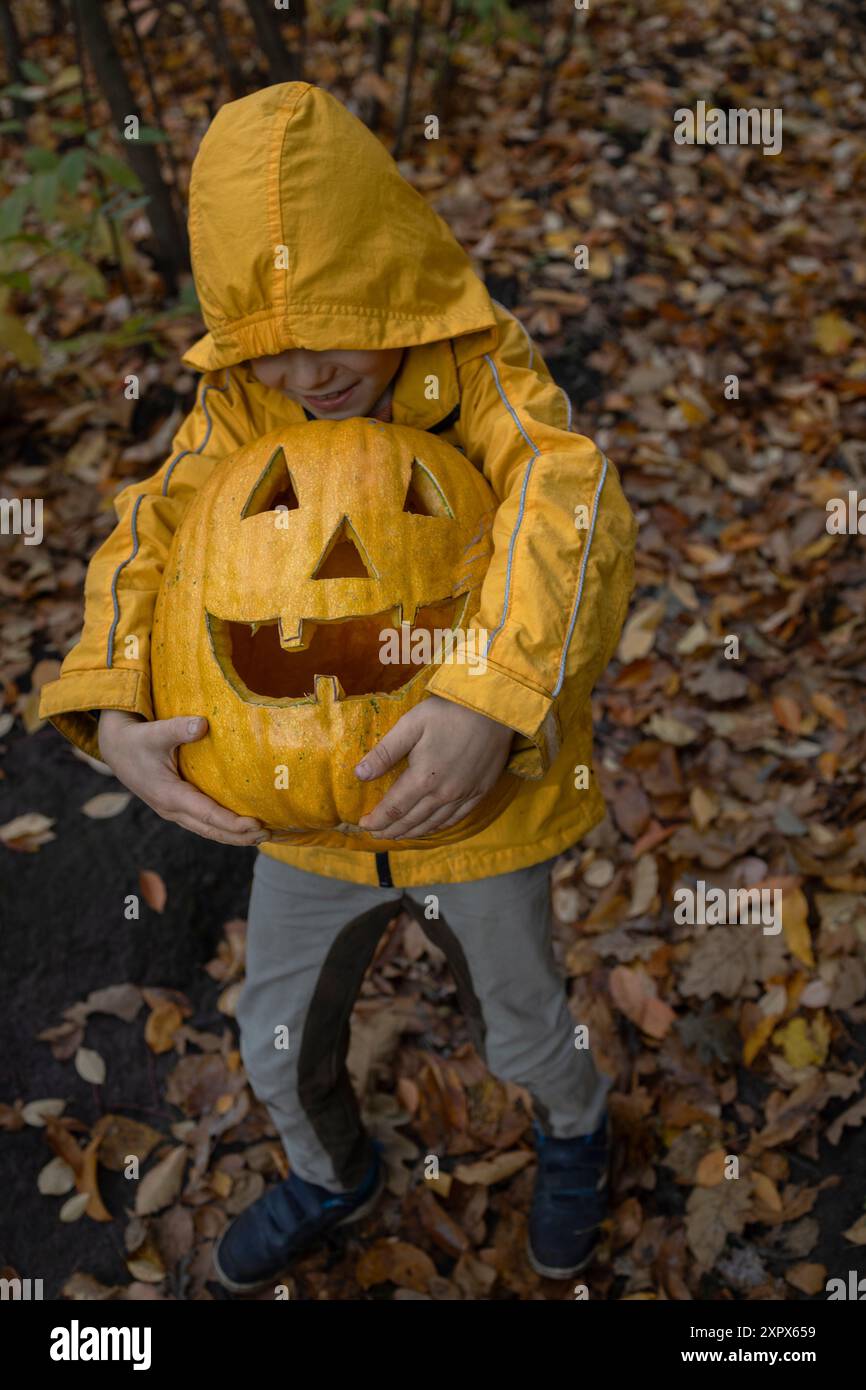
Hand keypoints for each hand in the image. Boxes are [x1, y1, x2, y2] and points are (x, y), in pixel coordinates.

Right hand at [98, 710, 267, 846]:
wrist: (115, 749)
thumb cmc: (137, 740)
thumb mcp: (155, 732)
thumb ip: (178, 729)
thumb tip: (202, 724)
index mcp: (169, 795)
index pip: (206, 814)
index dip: (232, 822)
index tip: (255, 824)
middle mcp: (172, 809)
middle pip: (210, 830)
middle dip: (239, 836)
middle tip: (268, 834)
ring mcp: (173, 811)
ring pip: (207, 830)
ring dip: (233, 836)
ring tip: (261, 836)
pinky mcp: (176, 808)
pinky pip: (203, 823)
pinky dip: (223, 828)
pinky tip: (241, 828)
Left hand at [353, 694, 513, 839]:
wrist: (494, 709)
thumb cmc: (449, 712)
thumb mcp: (411, 724)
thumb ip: (385, 752)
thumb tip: (359, 774)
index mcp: (423, 779)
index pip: (393, 809)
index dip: (377, 820)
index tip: (363, 824)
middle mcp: (443, 794)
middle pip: (411, 821)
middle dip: (390, 830)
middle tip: (375, 834)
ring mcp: (464, 795)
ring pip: (433, 824)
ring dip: (412, 832)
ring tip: (397, 836)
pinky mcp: (480, 792)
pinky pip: (456, 818)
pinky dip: (438, 827)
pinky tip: (430, 828)